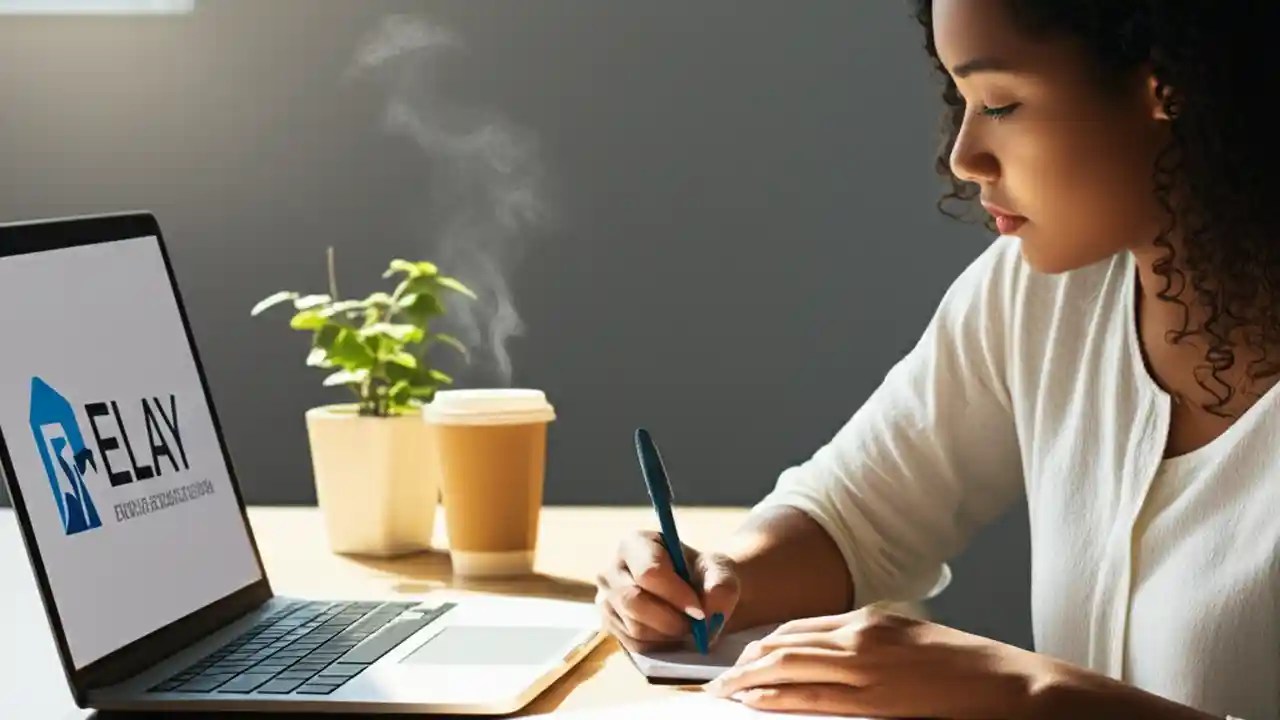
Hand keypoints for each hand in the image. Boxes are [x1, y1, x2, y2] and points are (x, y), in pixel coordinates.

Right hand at [594, 530, 740, 651]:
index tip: (700, 612)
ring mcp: (605, 598)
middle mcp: (611, 569)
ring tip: (689, 626)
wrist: (694, 593)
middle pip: (634, 601)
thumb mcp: (720, 572)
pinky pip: (633, 645)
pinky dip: (660, 645)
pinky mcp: (609, 625)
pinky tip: (674, 634)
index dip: (676, 595)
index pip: (649, 571)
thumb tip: (709, 611)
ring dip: (668, 634)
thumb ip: (721, 586)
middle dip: (671, 620)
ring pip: (634, 627)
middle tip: (697, 626)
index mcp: (635, 543)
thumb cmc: (703, 576)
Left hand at [705, 605, 1047, 717]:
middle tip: (720, 679)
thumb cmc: (967, 667)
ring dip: (750, 679)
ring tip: (723, 691)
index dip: (768, 644)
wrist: (1007, 684)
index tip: (747, 658)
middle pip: (786, 644)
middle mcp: (861, 636)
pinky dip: (776, 697)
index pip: (802, 628)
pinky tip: (753, 701)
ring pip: (789, 667)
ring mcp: (864, 666)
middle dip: (748, 662)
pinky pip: (811, 697)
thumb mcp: (913, 640)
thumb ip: (873, 645)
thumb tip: (838, 660)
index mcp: (871, 620)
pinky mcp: (872, 698)